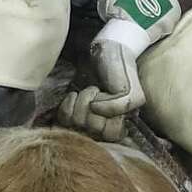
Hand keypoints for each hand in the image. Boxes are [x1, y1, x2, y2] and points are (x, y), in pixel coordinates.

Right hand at [57, 26, 145, 144]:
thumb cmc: (90, 76)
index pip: (91, 142)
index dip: (74, 124)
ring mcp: (129, 113)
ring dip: (84, 103)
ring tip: (90, 90)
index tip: (75, 107)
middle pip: (91, 134)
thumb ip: (76, 121)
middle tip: (82, 96)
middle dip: (77, 114)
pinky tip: (97, 88)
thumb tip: (59, 133)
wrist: (108, 49)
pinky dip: (93, 97)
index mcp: (110, 127)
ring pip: (96, 124)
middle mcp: (123, 123)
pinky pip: (104, 110)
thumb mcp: (79, 103)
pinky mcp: (132, 100)